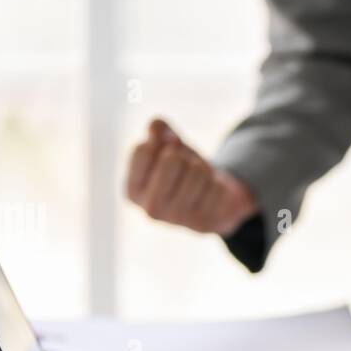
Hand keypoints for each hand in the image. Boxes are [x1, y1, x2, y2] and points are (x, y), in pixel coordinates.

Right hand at [125, 118, 256, 234]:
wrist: (214, 201)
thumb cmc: (185, 169)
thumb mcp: (169, 145)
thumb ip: (159, 131)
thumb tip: (156, 126)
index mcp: (132, 189)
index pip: (143, 148)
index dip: (162, 140)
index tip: (167, 151)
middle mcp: (149, 208)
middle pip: (172, 159)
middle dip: (185, 155)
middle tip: (187, 167)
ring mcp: (176, 219)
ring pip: (197, 171)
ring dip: (203, 169)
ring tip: (200, 180)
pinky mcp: (202, 224)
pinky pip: (217, 186)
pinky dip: (218, 183)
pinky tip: (212, 193)